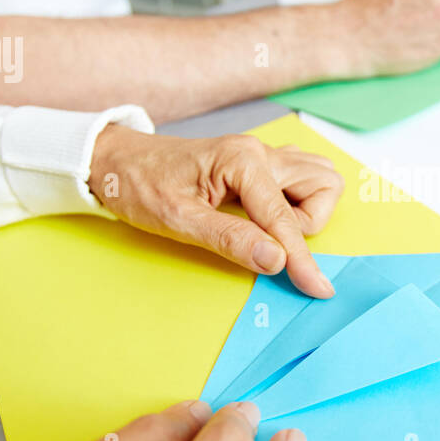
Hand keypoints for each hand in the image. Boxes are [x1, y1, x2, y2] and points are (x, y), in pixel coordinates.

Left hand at [88, 128, 342, 298]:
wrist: (117, 161)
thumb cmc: (139, 185)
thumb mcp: (178, 220)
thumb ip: (230, 240)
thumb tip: (276, 261)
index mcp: (242, 161)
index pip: (285, 219)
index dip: (302, 260)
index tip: (318, 289)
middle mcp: (259, 151)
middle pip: (322, 185)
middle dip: (307, 223)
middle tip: (271, 243)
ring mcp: (261, 153)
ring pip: (319, 175)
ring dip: (309, 208)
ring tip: (270, 229)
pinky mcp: (258, 161)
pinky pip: (301, 174)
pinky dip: (299, 198)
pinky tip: (271, 215)